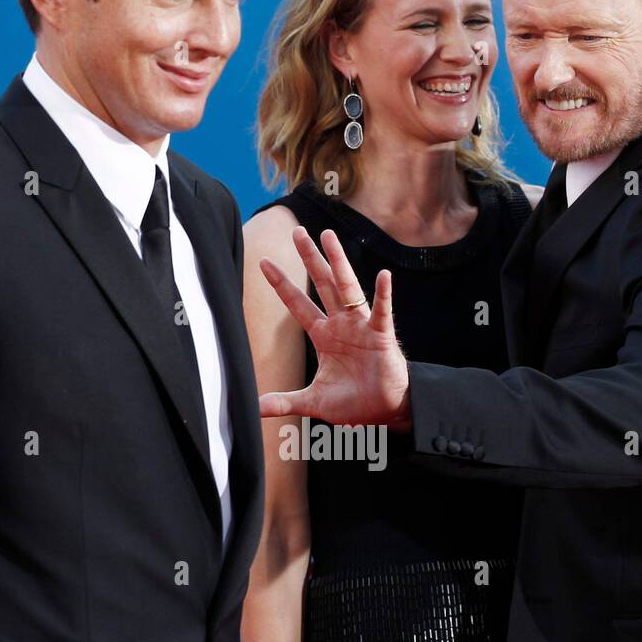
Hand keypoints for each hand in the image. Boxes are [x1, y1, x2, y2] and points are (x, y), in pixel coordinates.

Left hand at [258, 227, 411, 429]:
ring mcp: (361, 327)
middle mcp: (341, 325)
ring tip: (328, 236)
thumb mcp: (314, 401)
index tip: (264, 262)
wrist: (385, 410)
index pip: (297, 305)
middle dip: (309, 259)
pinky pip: (382, 312)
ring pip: (348, 288)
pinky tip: (383, 276)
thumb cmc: (354, 402)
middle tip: (297, 231)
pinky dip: (383, 295)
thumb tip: (255, 408)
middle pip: (322, 285)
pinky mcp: (381, 336)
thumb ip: (285, 402)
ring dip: (338, 262)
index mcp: (323, 336)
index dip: (282, 284)